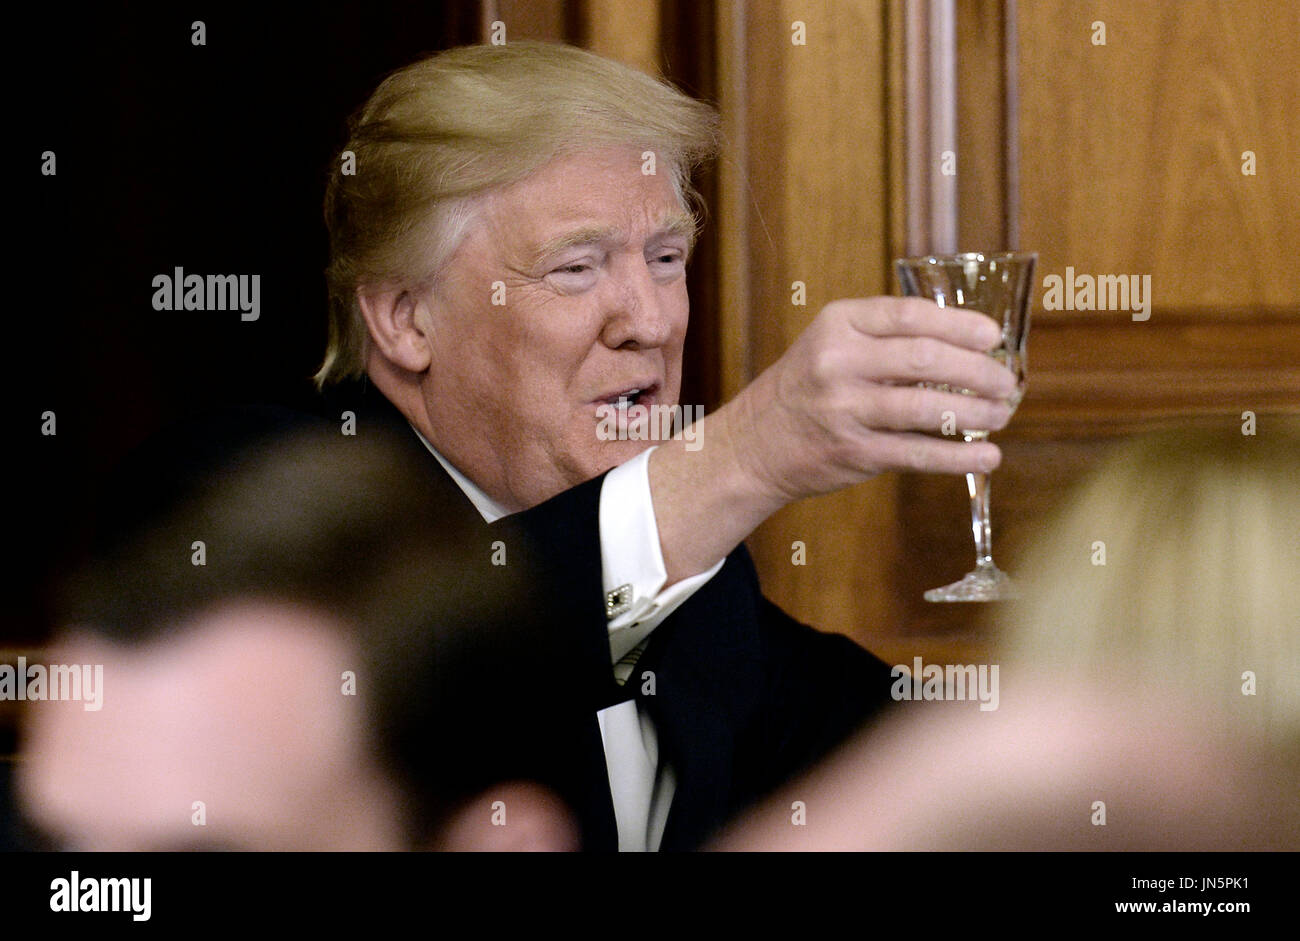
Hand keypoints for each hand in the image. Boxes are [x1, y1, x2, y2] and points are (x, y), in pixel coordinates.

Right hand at [649, 296, 1018, 582]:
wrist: (753, 444)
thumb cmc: (806, 389)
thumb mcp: (832, 344)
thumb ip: (886, 338)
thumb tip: (967, 343)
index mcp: (838, 325)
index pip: (909, 316)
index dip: (959, 324)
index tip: (993, 337)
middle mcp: (838, 363)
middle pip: (924, 359)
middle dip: (977, 371)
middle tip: (1006, 382)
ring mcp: (844, 409)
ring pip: (925, 408)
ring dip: (975, 413)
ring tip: (1003, 415)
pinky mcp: (853, 452)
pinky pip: (917, 453)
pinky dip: (958, 457)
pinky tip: (987, 457)